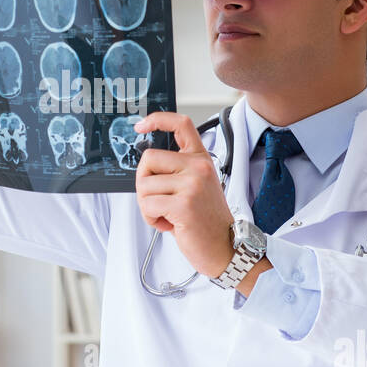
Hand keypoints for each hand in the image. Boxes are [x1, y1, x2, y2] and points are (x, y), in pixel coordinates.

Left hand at [134, 112, 234, 278]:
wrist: (225, 247)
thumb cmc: (207, 220)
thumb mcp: (198, 186)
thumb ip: (178, 170)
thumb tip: (146, 163)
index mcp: (201, 159)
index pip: (181, 124)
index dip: (157, 120)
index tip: (141, 126)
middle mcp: (198, 168)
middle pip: (148, 158)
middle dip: (143, 182)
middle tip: (157, 199)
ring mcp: (192, 185)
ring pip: (144, 185)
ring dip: (148, 205)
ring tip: (167, 214)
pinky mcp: (183, 204)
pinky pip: (147, 205)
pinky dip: (151, 218)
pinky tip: (168, 223)